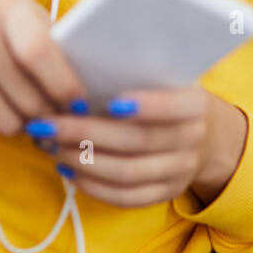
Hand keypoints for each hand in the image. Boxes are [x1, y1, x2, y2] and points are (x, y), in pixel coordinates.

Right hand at [0, 0, 84, 137]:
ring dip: (20, 123)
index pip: (40, 54)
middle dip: (47, 113)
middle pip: (27, 98)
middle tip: (50, 111)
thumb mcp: (15, 4)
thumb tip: (81, 86)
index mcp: (5, 5)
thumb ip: (47, 37)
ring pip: (4, 121)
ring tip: (20, 108)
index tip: (77, 102)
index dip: (64, 86)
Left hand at [24, 85, 248, 208]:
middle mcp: (192, 140)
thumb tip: (85, 55)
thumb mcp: (164, 73)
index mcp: (195, 104)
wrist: (205, 134)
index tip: (110, 102)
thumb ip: (137, 67)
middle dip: (85, 133)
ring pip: (127, 173)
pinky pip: (126, 197)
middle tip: (47, 123)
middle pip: (136, 142)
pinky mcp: (165, 193)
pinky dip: (92, 186)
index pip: (174, 107)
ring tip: (49, 145)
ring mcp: (180, 171)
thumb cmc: (166, 92)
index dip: (146, 106)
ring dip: (82, 160)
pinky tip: (66, 169)